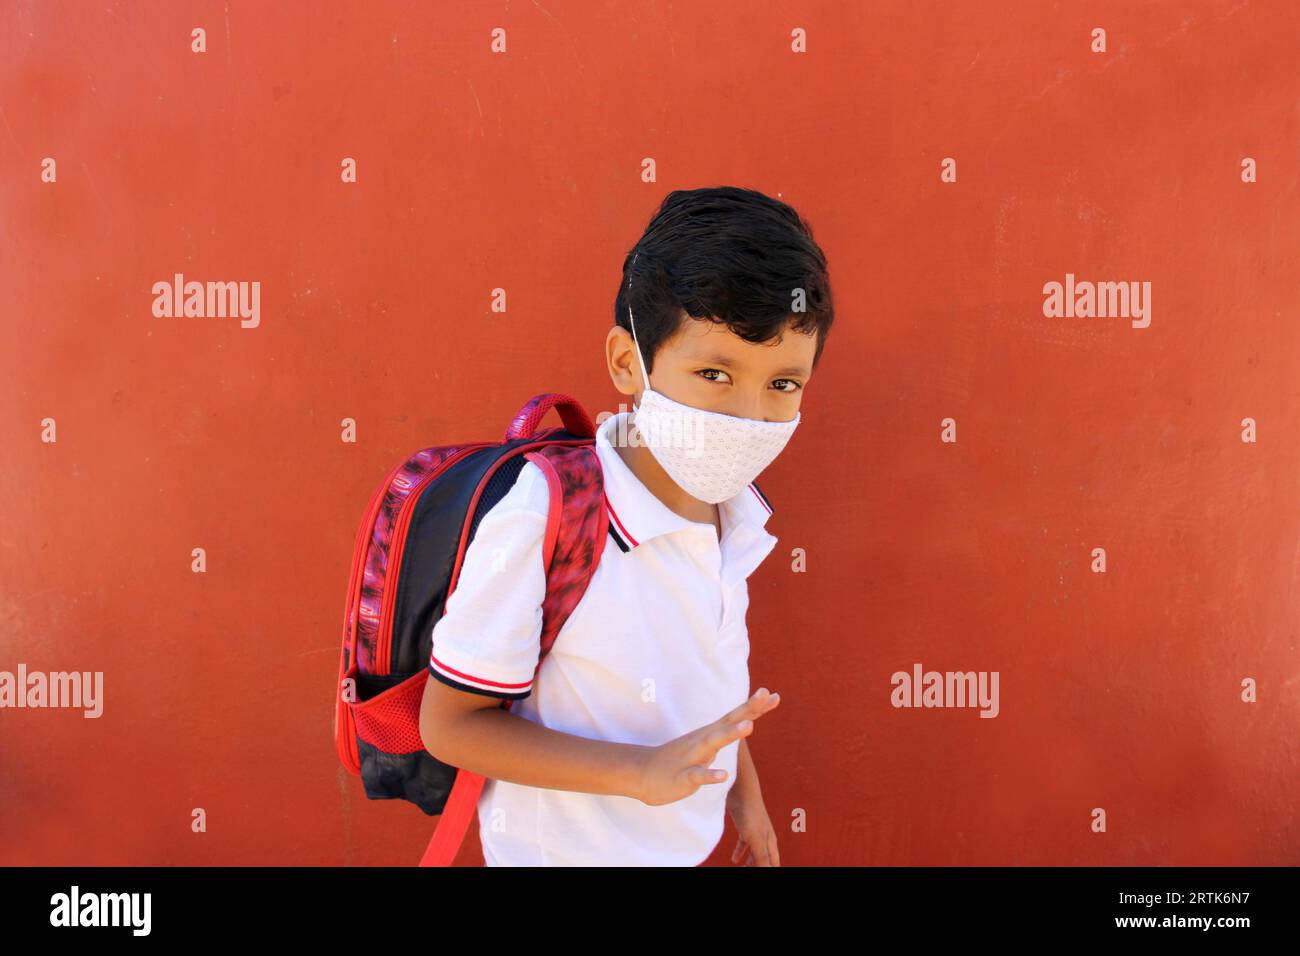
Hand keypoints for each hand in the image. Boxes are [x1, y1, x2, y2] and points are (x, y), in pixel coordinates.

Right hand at [633, 688, 781, 806]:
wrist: (644, 773)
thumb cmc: (681, 757)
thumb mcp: (707, 743)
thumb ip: (727, 733)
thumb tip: (749, 721)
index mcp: (711, 733)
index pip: (737, 716)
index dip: (756, 707)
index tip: (775, 696)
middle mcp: (703, 740)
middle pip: (728, 722)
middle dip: (747, 710)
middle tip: (765, 695)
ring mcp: (693, 757)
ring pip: (713, 743)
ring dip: (731, 734)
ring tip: (749, 727)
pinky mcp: (683, 776)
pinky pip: (698, 775)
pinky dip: (710, 775)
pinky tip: (723, 775)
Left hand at [726, 786, 780, 865]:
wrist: (740, 790)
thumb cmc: (751, 813)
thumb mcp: (755, 839)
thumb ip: (761, 857)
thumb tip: (767, 871)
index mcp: (770, 842)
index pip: (774, 862)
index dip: (771, 869)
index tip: (767, 874)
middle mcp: (764, 837)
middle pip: (764, 858)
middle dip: (759, 867)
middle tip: (749, 872)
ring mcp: (754, 830)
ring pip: (754, 852)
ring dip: (750, 862)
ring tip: (742, 869)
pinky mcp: (743, 825)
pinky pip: (743, 843)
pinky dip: (740, 852)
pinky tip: (734, 859)